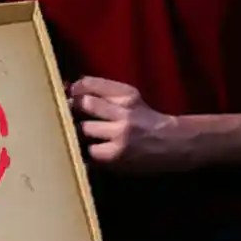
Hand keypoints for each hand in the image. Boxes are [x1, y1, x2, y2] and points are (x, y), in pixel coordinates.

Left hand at [68, 76, 195, 173]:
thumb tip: (69, 87)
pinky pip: (88, 151)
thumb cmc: (145, 120)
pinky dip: (86, 151)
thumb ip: (103, 91)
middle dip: (72, 109)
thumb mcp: (130, 98)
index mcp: (127, 94)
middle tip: (67, 114)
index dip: (74, 89)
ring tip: (80, 134)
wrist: (173, 144)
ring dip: (78, 132)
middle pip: (84, 104)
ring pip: (83, 129)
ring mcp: (120, 135)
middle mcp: (124, 112)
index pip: (89, 84)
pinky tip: (89, 150)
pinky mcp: (116, 156)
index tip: (69, 94)